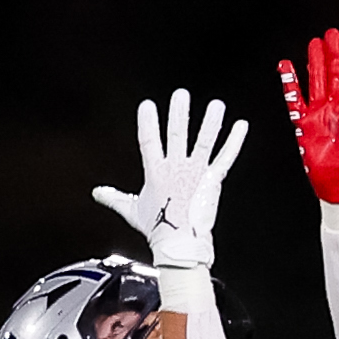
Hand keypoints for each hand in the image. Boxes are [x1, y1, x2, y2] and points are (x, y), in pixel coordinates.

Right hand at [93, 89, 247, 269]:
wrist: (179, 244)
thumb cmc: (157, 229)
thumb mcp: (132, 210)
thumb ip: (115, 198)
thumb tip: (97, 192)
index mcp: (156, 172)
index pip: (149, 140)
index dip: (148, 122)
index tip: (148, 105)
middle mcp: (177, 168)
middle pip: (177, 134)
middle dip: (179, 113)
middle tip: (181, 95)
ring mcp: (196, 173)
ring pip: (205, 142)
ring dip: (211, 122)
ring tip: (216, 105)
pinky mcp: (213, 180)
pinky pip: (226, 158)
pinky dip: (234, 142)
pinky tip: (241, 126)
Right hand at [278, 28, 338, 203]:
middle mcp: (337, 107)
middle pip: (336, 73)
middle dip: (334, 53)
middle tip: (332, 34)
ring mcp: (320, 113)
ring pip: (317, 81)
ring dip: (316, 62)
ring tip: (314, 43)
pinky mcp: (304, 124)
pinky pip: (294, 100)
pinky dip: (290, 83)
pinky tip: (287, 67)